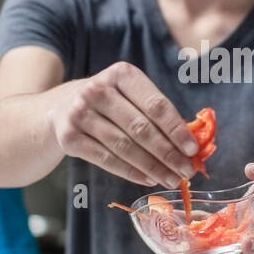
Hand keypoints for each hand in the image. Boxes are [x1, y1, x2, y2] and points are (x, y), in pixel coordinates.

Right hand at [48, 62, 198, 187]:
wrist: (60, 107)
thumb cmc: (109, 103)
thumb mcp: (129, 95)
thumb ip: (157, 114)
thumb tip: (190, 145)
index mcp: (121, 74)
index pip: (155, 105)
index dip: (176, 130)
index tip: (193, 150)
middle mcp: (97, 90)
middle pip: (141, 128)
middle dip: (168, 153)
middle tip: (186, 171)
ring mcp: (80, 113)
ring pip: (125, 147)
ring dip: (152, 167)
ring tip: (171, 179)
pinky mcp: (69, 137)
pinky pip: (106, 159)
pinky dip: (131, 172)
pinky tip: (148, 179)